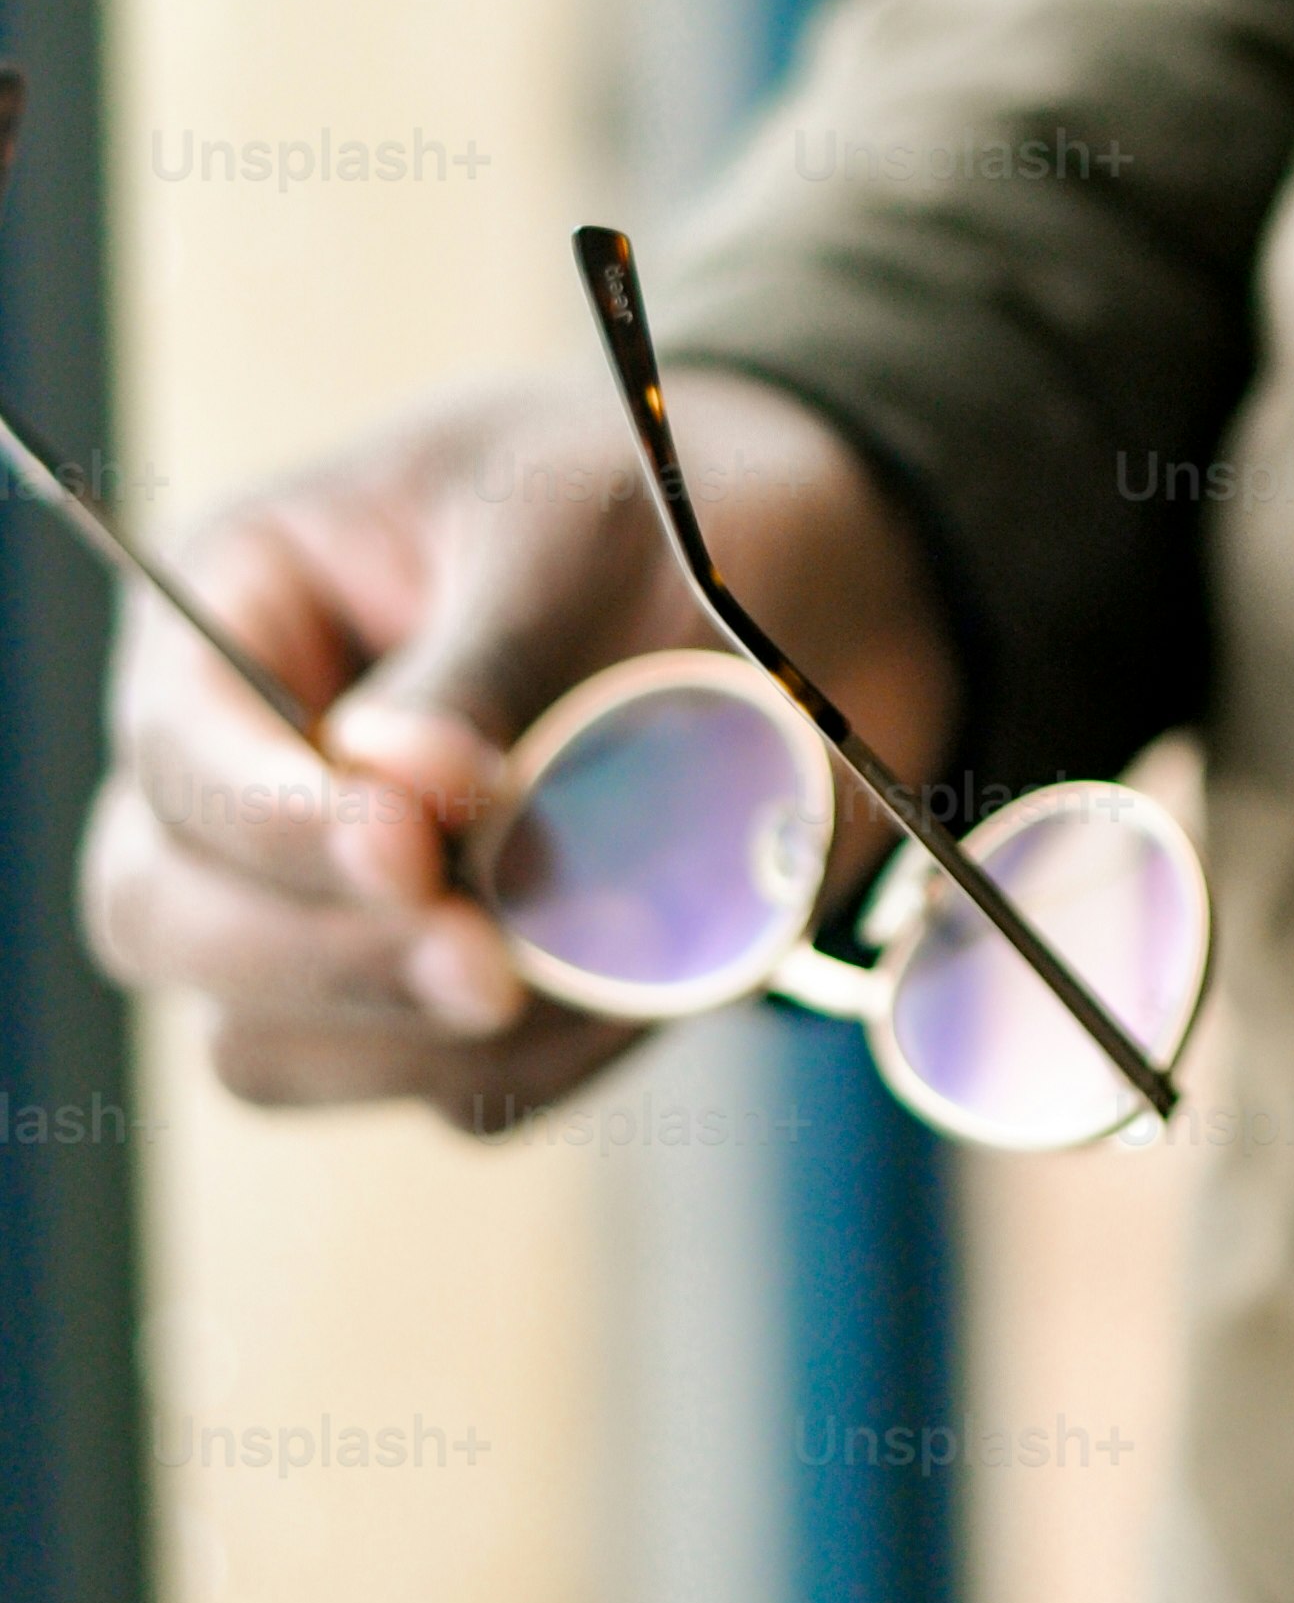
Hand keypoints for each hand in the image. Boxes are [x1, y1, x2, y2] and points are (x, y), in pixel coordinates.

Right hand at [83, 369, 956, 1131]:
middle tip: (490, 959)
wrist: (820, 586)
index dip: (264, 825)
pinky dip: (538, 1059)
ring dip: (421, 1032)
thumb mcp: (578, 530)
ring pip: (271, 1046)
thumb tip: (390, 783)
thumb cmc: (669, 510)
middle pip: (164, 919)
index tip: (402, 852)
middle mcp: (251, 771)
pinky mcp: (445, 996)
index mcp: (245, 608)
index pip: (175, 754)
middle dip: (323, 956)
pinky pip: (441, 1091)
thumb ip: (482, 663)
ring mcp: (330, 903)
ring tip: (592, 952)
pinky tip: (647, 972)